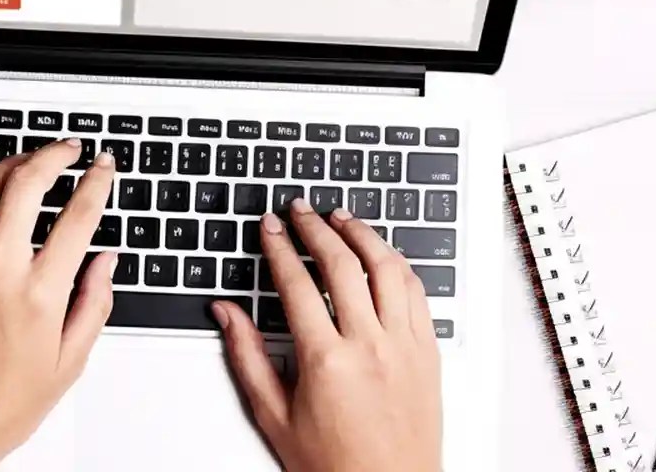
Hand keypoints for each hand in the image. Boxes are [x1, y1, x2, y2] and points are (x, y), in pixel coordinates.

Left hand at [0, 139, 116, 471]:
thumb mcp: (68, 363)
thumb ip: (94, 304)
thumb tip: (106, 262)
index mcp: (39, 295)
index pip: (76, 217)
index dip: (96, 183)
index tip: (104, 168)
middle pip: (26, 185)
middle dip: (54, 155)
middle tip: (70, 149)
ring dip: (15, 163)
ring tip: (34, 158)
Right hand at [212, 199, 441, 471]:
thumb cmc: (334, 466)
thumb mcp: (274, 415)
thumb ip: (248, 357)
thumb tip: (227, 313)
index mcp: (326, 361)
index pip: (297, 283)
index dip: (280, 247)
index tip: (270, 226)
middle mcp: (370, 346)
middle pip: (342, 264)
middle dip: (316, 228)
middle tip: (300, 210)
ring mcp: (405, 346)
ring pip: (386, 268)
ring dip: (362, 235)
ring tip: (341, 218)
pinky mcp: (429, 352)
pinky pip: (416, 292)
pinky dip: (397, 264)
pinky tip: (381, 254)